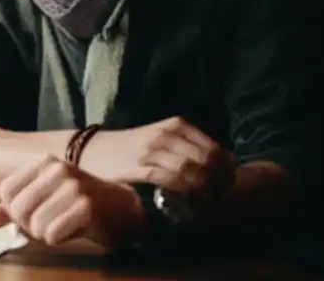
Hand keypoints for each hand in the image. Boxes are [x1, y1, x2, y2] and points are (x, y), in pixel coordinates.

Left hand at [0, 156, 144, 247]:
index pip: (6, 192)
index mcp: (42, 162)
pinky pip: (52, 234)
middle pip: (17, 209)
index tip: (33, 213)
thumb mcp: (42, 201)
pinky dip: (58, 239)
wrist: (121, 210)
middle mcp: (57, 168)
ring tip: (63, 224)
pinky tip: (73, 230)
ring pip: (34, 224)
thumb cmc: (77, 205)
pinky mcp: (86, 205)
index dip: (14, 211)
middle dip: (29, 225)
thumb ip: (10, 210)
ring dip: (46, 233)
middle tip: (49, 223)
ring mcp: (73, 185)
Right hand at [78, 117, 234, 197]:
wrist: (93, 150)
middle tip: (223, 193)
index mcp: (175, 125)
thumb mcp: (160, 137)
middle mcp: (166, 134)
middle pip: (207, 159)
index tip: (230, 180)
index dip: (227, 166)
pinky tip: (191, 198)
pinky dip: (187, 190)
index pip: (213, 147)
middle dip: (220, 179)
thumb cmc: (129, 148)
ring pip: (193, 170)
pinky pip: (173, 179)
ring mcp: (154, 150)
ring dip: (206, 188)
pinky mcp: (142, 167)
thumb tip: (217, 165)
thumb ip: (184, 146)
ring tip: (210, 198)